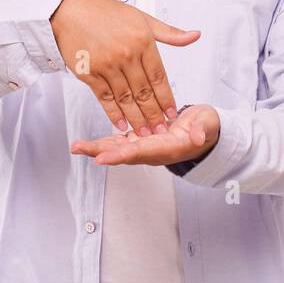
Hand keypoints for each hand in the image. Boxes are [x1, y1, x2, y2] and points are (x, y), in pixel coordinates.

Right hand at [50, 0, 200, 136]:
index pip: (159, 77)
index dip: (166, 98)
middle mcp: (126, 55)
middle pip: (144, 92)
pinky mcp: (88, 73)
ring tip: (144, 133)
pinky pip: (105, 98)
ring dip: (136, 119)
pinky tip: (122, 124)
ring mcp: (107, 65)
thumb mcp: (142, 18)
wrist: (69, 10)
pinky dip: (114, 114)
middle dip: (153, 115)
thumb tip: (194, 36)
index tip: (171, 112)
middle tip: (160, 130)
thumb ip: (169, 33)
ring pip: (126, 99)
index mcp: (142, 41)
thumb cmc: (105, 12)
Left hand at [69, 104, 219, 166]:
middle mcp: (153, 151)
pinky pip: (118, 143)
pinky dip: (101, 144)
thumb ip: (202, 130)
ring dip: (96, 149)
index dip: (122, 154)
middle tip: (79, 149)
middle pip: (123, 153)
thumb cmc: (206, 126)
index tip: (104, 157)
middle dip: (101, 152)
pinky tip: (85, 144)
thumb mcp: (207, 125)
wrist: (204, 131)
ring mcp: (145, 147)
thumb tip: (198, 138)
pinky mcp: (140, 140)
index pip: (142, 151)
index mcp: (168, 147)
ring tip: (75, 146)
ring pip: (117, 149)